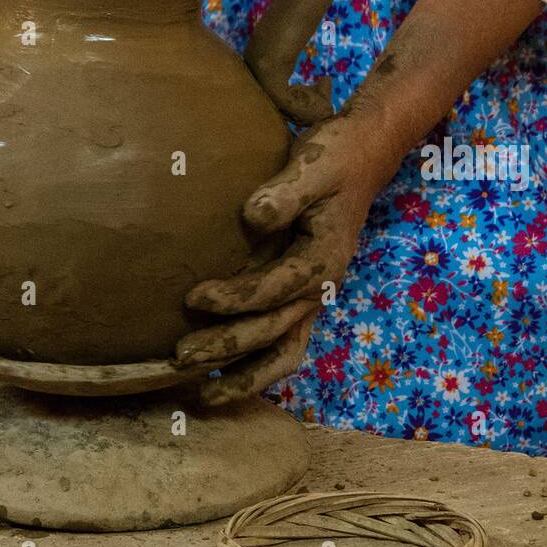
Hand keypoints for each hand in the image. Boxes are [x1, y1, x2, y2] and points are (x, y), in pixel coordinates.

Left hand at [175, 110, 402, 404]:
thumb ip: (284, 194)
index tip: (195, 297)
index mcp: (323, 261)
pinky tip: (222, 375)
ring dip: (244, 376)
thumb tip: (251, 218)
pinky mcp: (300, 290)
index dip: (235, 298)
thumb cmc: (337, 157)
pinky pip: (280, 339)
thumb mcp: (312, 166)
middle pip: (273, 333)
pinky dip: (254, 363)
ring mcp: (312, 294)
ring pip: (282, 351)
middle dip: (228, 350)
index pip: (273, 291)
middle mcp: (319, 288)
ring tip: (201, 395)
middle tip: (181, 357)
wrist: (365, 152)